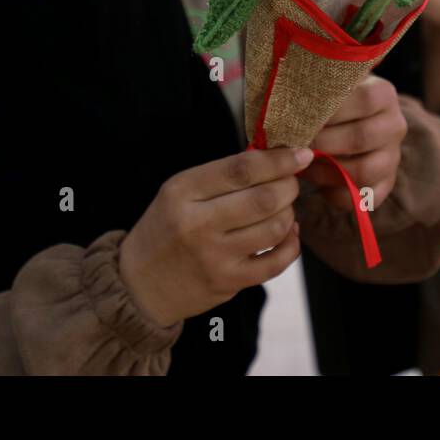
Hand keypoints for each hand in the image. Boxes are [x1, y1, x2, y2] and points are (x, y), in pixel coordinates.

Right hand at [118, 146, 313, 325]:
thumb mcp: (179, 191)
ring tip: (283, 207)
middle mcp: (198, 224)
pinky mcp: (229, 283)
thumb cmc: (166, 229)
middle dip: (289, 186)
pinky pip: (277, 262)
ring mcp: (214, 257)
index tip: (300, 154)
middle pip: (264, 198)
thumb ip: (221, 175)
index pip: (241, 169)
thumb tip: (272, 157)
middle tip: (291, 182)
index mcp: (183, 192)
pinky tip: (287, 233)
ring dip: (289, 213)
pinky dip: (291, 243)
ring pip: (274, 228)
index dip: (278, 159)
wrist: (139, 284)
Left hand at [302, 75, 405, 212]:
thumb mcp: (326, 88)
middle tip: (295, 144)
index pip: (364, 100)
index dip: (330, 110)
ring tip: (302, 164)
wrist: (345, 123)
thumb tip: (290, 108)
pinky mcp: (386, 183)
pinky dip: (335, 194)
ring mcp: (392, 157)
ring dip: (326, 171)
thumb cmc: (327, 103)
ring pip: (363, 171)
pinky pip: (362, 198)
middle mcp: (395, 125)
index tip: (300, 115)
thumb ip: (314, 92)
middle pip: (361, 137)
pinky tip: (317, 180)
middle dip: (322, 143)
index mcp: (384, 94)